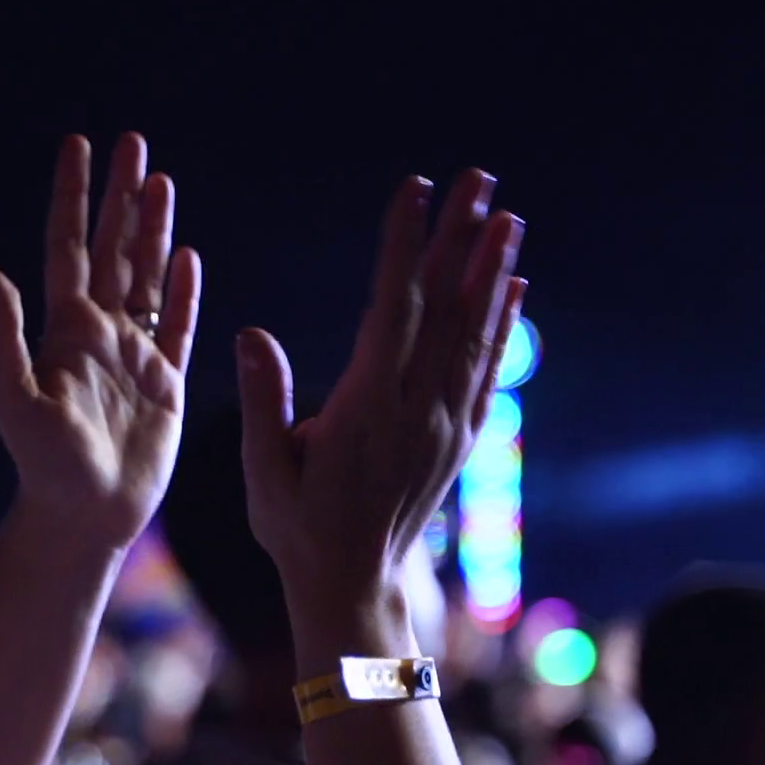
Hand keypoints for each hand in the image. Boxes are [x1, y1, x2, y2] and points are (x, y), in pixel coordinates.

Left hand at [0, 134, 202, 548]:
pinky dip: (182, 290)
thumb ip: (7, 336)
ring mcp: (133, 356)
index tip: (79, 146)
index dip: (74, 197)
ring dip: (153, 230)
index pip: (68, 247)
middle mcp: (99, 333)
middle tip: (134, 144)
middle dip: (123, 197)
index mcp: (63, 330)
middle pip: (113, 249)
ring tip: (162, 181)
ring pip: (146, 277)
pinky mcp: (164, 384)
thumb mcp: (14, 398)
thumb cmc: (44, 465)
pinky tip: (186, 256)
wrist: (85, 515)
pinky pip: (176, 326)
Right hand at [237, 170, 524, 632]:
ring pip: (475, 334)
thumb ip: (262, 401)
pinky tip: (512, 286)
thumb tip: (251, 334)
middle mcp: (417, 411)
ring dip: (491, 270)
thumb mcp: (262, 469)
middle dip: (461, 238)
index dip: (405, 246)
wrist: (355, 587)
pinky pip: (488, 370)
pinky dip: (502, 324)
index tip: (414, 189)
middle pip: (445, 309)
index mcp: (366, 411)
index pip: (391, 311)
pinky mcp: (460, 439)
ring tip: (506, 215)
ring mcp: (445, 425)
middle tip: (480, 178)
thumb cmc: (296, 527)